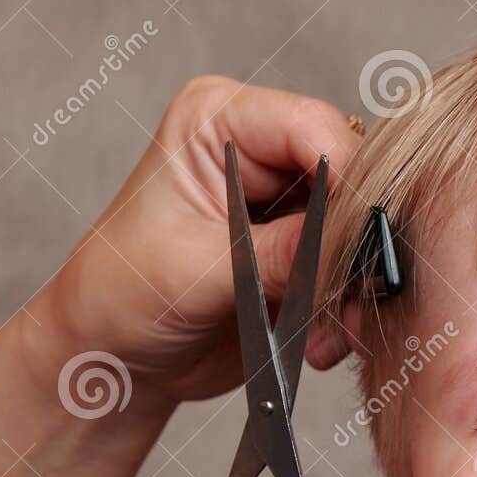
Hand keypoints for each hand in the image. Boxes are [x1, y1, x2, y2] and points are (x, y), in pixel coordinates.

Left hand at [35, 76, 362, 404]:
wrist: (114, 355)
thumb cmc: (122, 296)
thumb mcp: (198, 272)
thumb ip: (277, 254)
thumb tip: (349, 243)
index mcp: (218, 121)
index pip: (315, 128)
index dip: (348, 183)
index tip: (356, 246)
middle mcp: (258, 148)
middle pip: (350, 174)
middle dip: (354, 245)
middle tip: (347, 303)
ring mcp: (285, 199)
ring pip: (362, 227)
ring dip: (353, 286)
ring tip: (326, 335)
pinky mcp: (302, 246)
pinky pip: (355, 267)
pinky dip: (348, 307)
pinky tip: (319, 340)